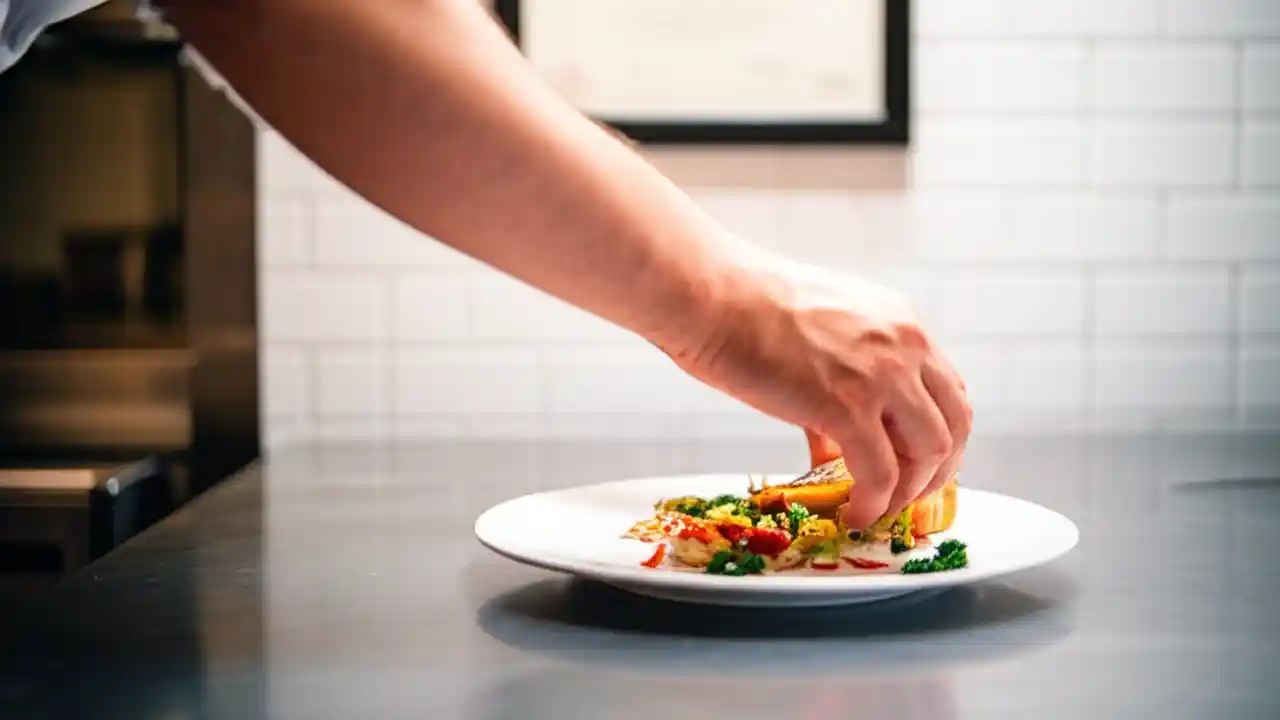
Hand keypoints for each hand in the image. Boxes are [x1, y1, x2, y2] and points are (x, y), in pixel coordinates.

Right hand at [663, 251, 971, 528]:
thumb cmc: (745, 305)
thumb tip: (833, 446)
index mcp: (900, 324)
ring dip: (907, 493)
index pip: (948, 392)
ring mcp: (881, 376)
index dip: (939, 438)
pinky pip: (879, 473)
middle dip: (935, 471)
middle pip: (953, 426)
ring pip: (927, 453)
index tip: (917, 465)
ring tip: (878, 509)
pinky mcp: (846, 406)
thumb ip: (843, 383)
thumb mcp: (820, 332)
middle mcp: (904, 346)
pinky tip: (854, 513)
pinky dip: (872, 502)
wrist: (710, 293)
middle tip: (908, 497)